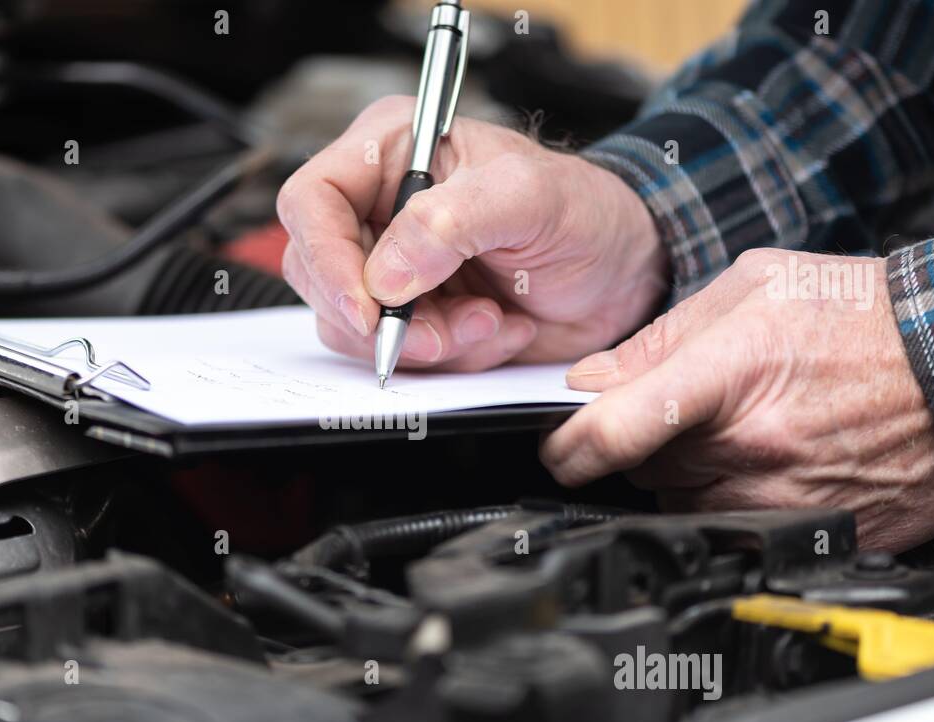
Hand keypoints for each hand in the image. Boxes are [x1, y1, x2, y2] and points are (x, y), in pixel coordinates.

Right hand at [275, 95, 669, 370]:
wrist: (623, 271)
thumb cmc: (583, 211)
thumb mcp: (528, 196)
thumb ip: (452, 221)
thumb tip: (385, 274)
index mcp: (390, 152)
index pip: (310, 202)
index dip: (325, 259)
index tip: (370, 306)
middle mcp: (379, 210)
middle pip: (320, 275)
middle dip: (387, 317)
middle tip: (452, 326)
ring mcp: (394, 269)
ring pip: (354, 327)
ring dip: (429, 341)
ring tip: (491, 319)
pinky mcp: (414, 318)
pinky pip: (398, 356)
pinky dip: (452, 356)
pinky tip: (498, 328)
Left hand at [540, 249, 933, 550]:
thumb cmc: (866, 317)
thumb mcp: (755, 288)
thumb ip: (661, 336)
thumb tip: (594, 377)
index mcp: (729, 376)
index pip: (612, 431)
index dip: (567, 446)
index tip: (557, 450)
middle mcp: (751, 447)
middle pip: (641, 469)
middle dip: (646, 442)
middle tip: (692, 406)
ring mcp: (782, 497)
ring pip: (682, 503)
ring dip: (689, 473)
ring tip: (744, 427)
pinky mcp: (811, 531)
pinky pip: (734, 528)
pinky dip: (734, 500)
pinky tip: (774, 459)